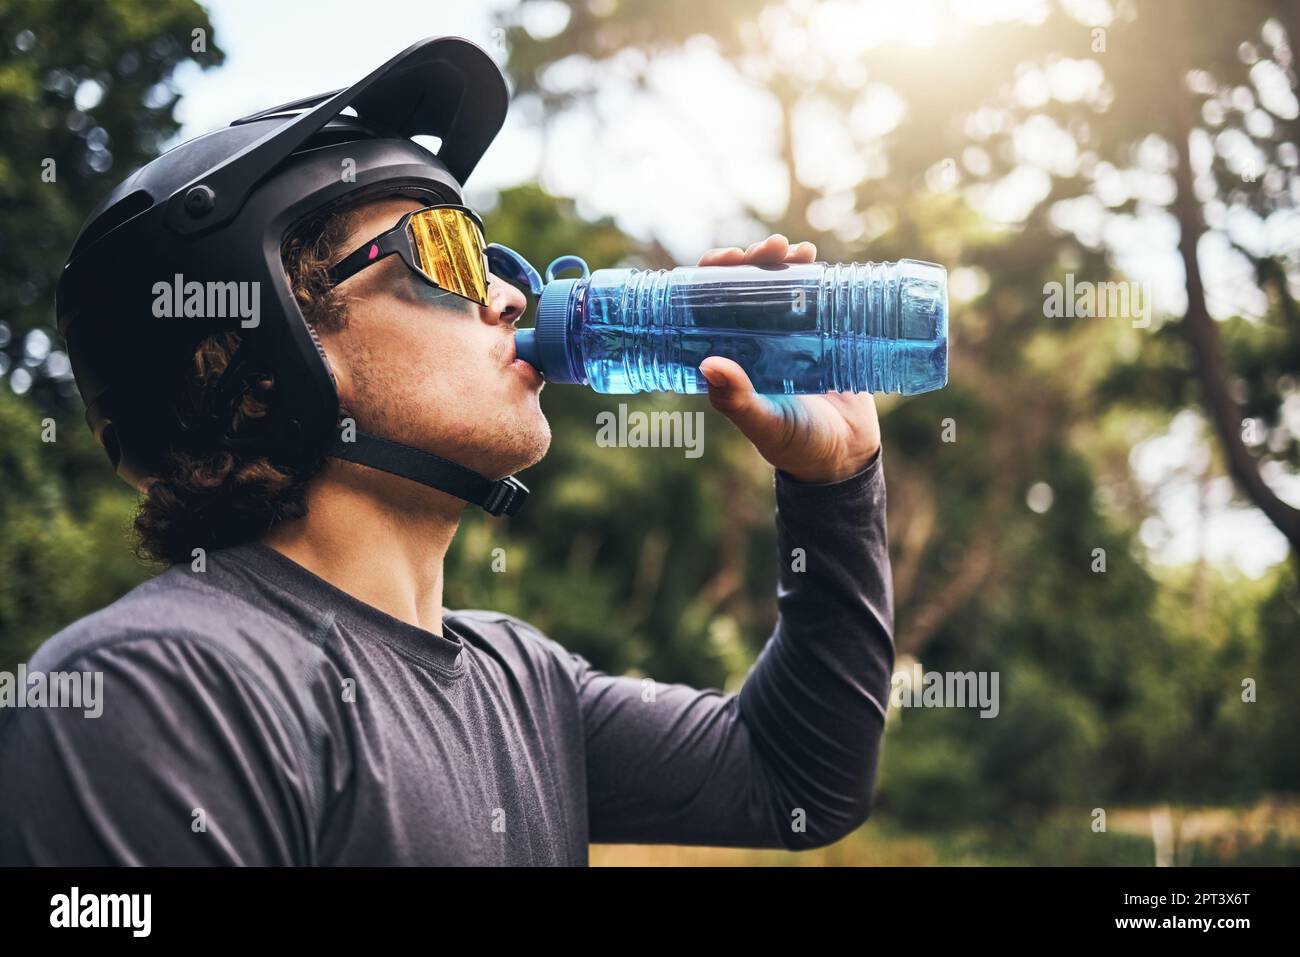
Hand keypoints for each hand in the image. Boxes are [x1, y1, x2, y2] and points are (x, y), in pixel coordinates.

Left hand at [696, 234, 881, 483]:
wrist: (847, 457)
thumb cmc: (798, 447)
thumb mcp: (766, 425)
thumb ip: (738, 402)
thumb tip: (707, 365)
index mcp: (732, 358)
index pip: (710, 307)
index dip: (711, 279)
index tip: (724, 260)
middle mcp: (755, 342)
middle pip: (744, 288)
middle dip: (752, 261)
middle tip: (768, 250)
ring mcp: (788, 336)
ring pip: (777, 286)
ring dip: (781, 261)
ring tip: (797, 252)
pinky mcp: (820, 335)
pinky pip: (812, 296)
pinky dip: (811, 273)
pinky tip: (814, 259)